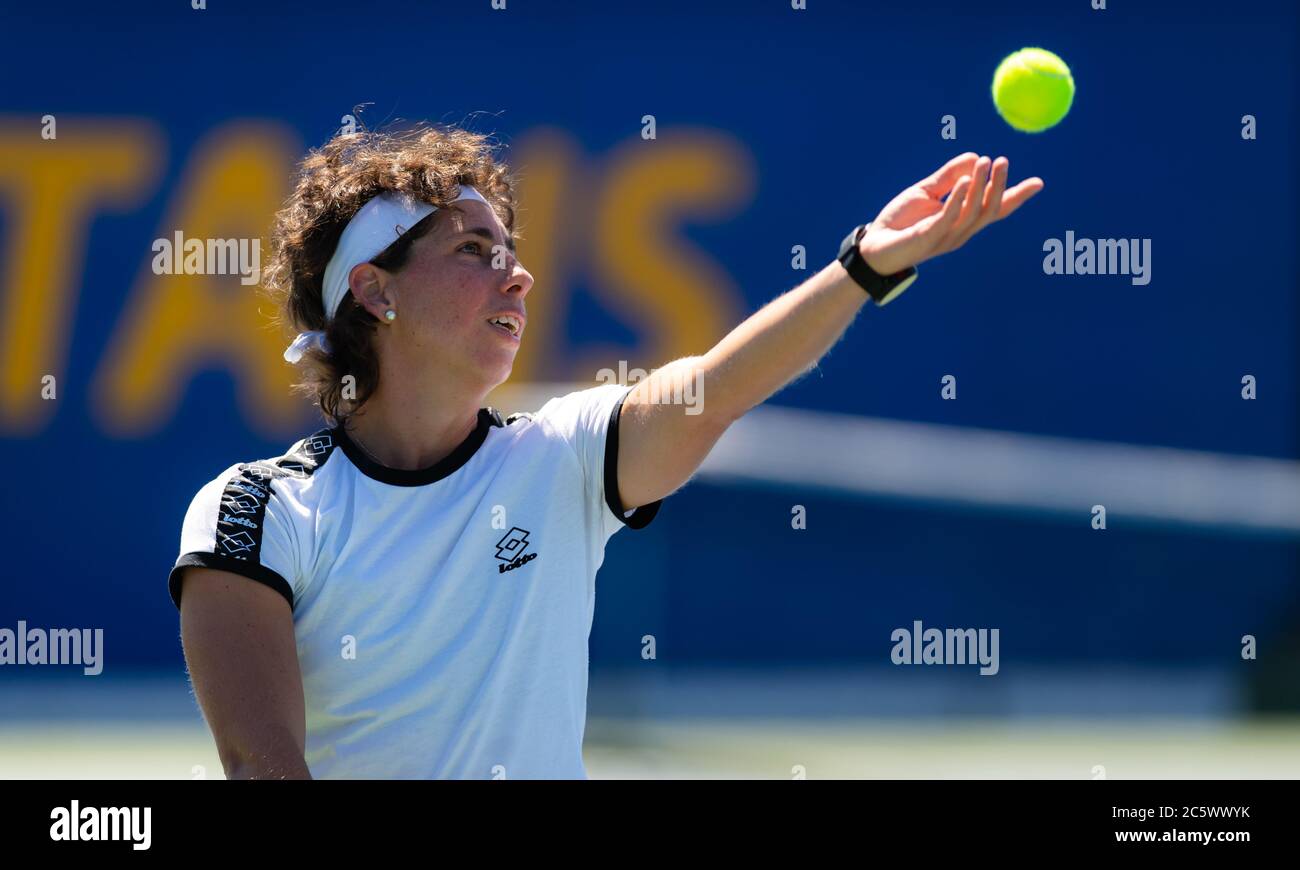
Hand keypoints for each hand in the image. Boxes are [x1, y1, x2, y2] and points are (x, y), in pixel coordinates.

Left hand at [856, 153, 1043, 274]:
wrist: (872, 246)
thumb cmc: (899, 222)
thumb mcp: (926, 191)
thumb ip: (949, 176)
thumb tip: (974, 156)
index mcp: (962, 221)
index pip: (995, 210)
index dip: (1017, 197)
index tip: (1039, 182)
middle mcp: (960, 232)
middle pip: (989, 211)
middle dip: (999, 186)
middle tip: (1003, 160)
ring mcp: (945, 238)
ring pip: (973, 213)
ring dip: (982, 186)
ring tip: (985, 162)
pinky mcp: (928, 239)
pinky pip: (948, 218)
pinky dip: (959, 198)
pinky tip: (965, 180)